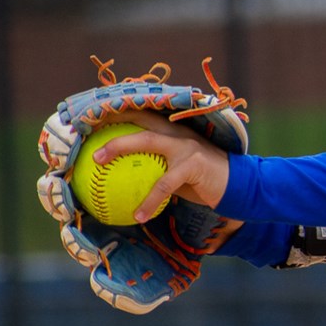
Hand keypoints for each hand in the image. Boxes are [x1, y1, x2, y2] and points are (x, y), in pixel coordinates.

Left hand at [89, 109, 232, 222]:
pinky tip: (138, 215)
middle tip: (86, 130)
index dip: (117, 111)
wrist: (239, 186)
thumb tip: (124, 179)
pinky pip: (164, 184)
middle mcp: (177, 133)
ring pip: (146, 141)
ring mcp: (186, 146)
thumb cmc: (204, 180)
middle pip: (140, 118)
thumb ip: (155, 168)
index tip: (92, 116)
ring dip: (119, 147)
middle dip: (112, 119)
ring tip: (98, 161)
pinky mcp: (194, 164)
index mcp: (173, 131)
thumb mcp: (177, 171)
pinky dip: (150, 200)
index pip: (141, 114)